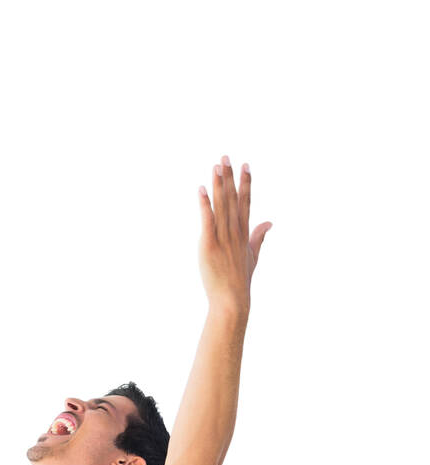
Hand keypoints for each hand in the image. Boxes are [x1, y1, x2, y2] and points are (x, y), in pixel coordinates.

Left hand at [198, 157, 270, 313]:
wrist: (232, 301)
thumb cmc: (240, 281)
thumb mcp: (253, 256)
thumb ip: (260, 236)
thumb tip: (270, 221)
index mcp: (244, 233)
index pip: (246, 202)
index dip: (246, 183)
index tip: (246, 165)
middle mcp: (235, 232)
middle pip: (233, 199)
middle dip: (230, 177)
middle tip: (226, 157)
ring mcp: (223, 238)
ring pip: (221, 206)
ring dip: (218, 185)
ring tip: (216, 166)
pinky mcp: (209, 246)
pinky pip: (207, 221)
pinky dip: (204, 205)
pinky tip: (201, 189)